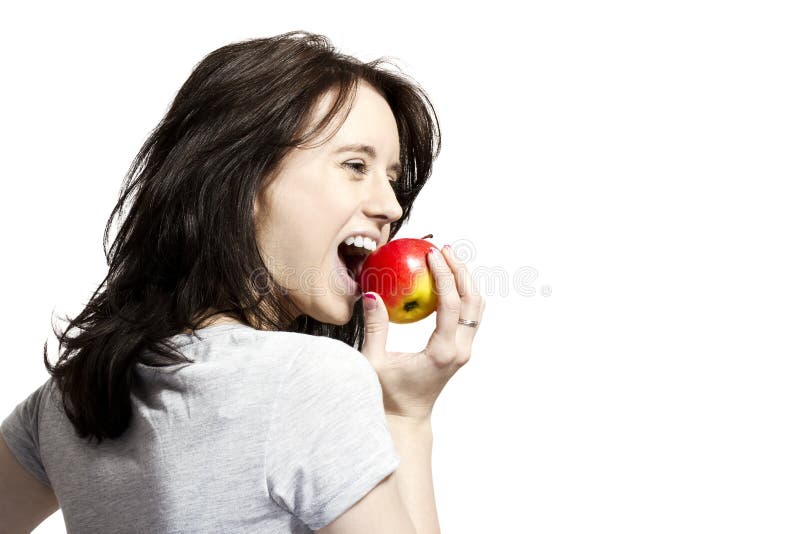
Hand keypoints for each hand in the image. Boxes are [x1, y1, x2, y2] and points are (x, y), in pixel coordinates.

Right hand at [360, 244, 485, 421]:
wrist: (406, 419)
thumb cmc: (386, 395)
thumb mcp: (374, 362)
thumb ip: (375, 328)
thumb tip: (371, 294)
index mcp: (442, 352)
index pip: (451, 305)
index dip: (444, 275)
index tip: (431, 254)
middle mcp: (459, 350)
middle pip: (473, 301)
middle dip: (460, 271)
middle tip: (442, 249)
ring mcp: (463, 351)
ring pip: (476, 308)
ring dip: (464, 281)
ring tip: (446, 259)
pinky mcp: (460, 350)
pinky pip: (468, 316)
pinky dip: (460, 294)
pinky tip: (443, 281)